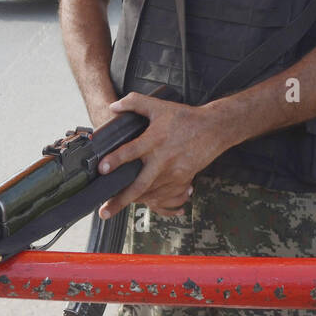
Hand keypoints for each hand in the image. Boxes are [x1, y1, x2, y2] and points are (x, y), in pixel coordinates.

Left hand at [96, 92, 229, 219]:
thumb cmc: (185, 118)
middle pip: (139, 185)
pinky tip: (141, 202)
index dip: (115, 160)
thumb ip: (135, 102)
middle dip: (120, 200)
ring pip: (150, 194)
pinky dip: (152, 201)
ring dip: (133, 201)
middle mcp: (163, 160)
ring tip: (116, 206)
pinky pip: (165, 197)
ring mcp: (174, 173)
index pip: (131, 152)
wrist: (213, 129)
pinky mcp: (182, 180)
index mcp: (155, 140)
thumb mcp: (159, 106)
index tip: (101, 169)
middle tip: (104, 213)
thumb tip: (113, 106)